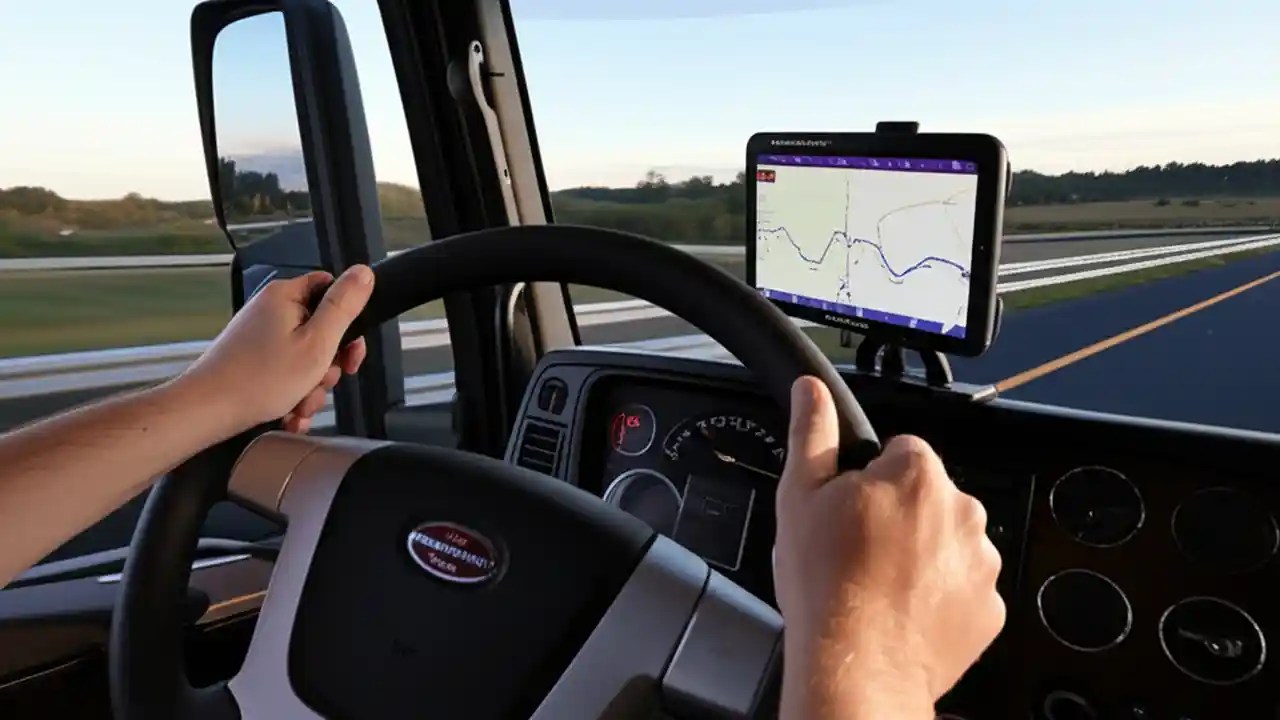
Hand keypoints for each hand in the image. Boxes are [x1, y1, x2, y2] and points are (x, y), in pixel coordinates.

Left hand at [177, 265, 374, 434]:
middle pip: (321, 330)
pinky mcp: (251, 359)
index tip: (350, 353)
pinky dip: (292, 394)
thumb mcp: (316, 343)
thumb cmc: (259, 379)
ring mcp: (259, 336)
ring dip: (310, 387)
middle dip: (327, 365)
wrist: (206, 411)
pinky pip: (285, 373)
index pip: (331, 291)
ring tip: (299, 404)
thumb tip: (363, 272)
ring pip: (305, 358)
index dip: (349, 323)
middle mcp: (271, 311)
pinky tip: (289, 413)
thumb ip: (343, 307)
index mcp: (286, 296)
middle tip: (319, 381)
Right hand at [773, 376, 1004, 719]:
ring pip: (948, 542)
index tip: (850, 509)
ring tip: (878, 584)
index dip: (868, 479)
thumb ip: (813, 433)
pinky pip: (964, 588)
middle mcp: (962, 510)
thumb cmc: (827, 584)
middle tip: (858, 549)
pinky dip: (940, 596)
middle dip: (899, 515)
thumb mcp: (800, 495)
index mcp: (917, 474)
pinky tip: (903, 610)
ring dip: (922, 554)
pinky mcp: (990, 608)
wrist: (857, 664)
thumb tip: (813, 391)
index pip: (900, 452)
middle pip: (928, 496)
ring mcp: (981, 562)